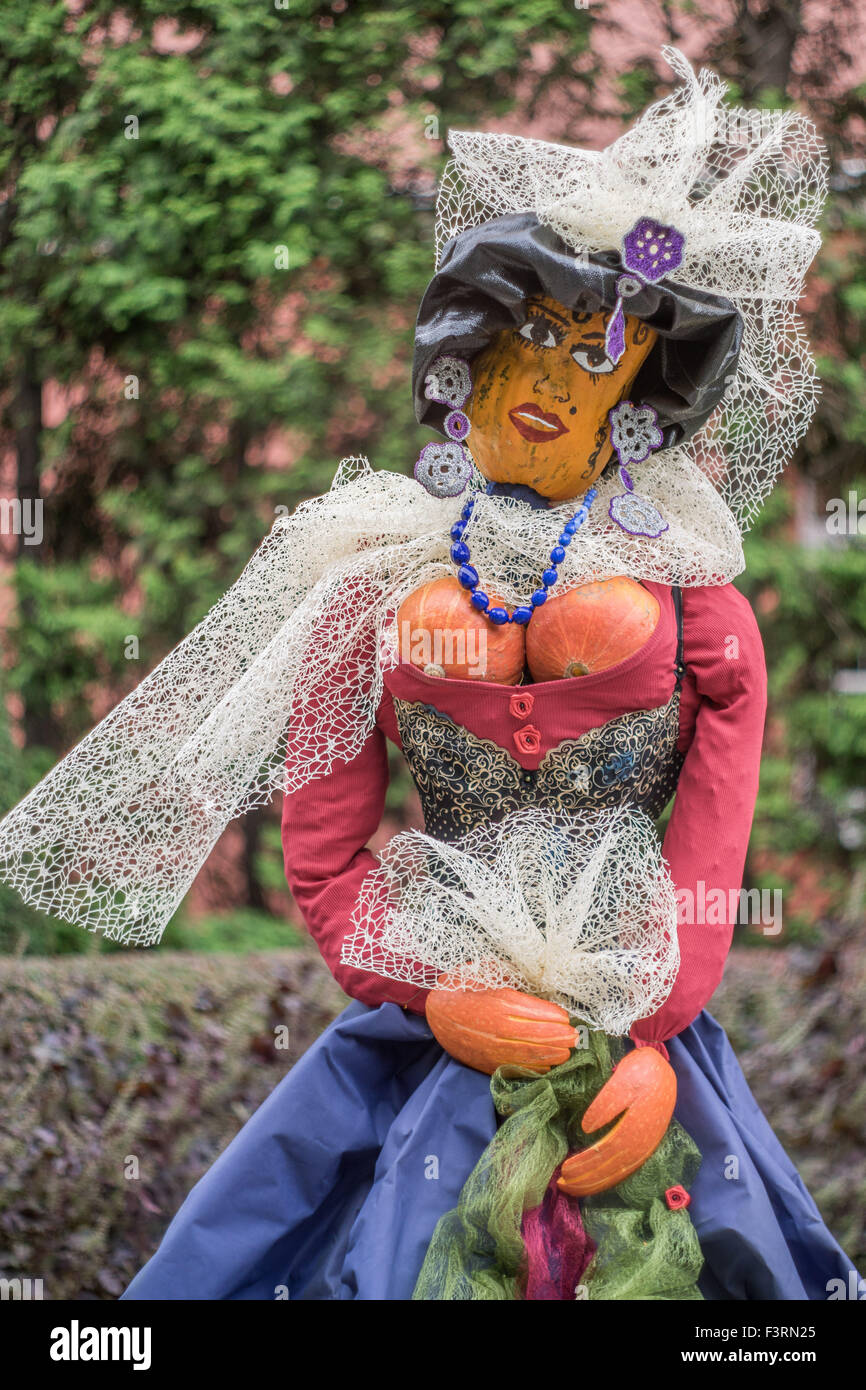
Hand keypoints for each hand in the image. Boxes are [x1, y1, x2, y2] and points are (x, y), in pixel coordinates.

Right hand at [426, 979, 577, 1074]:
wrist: (437, 1012)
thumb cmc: (464, 987)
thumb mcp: (488, 971)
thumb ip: (511, 975)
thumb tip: (537, 978)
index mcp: (500, 1002)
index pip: (537, 1012)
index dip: (555, 1016)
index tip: (566, 1017)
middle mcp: (500, 1027)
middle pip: (539, 1035)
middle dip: (560, 1037)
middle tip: (574, 1037)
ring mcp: (494, 1048)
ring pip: (531, 1054)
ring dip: (553, 1054)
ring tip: (567, 1052)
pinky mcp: (488, 1062)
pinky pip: (517, 1067)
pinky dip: (536, 1068)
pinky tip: (549, 1065)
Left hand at [557, 1045, 676, 1196]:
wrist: (664, 1070)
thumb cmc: (640, 1072)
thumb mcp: (623, 1080)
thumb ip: (607, 1104)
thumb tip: (587, 1129)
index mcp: (635, 1126)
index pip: (605, 1153)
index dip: (585, 1164)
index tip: (564, 1170)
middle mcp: (641, 1142)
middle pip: (610, 1168)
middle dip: (586, 1179)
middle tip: (561, 1184)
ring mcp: (645, 1147)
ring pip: (618, 1172)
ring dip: (595, 1183)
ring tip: (572, 1187)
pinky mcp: (644, 1146)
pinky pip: (626, 1169)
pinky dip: (609, 1178)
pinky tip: (595, 1182)